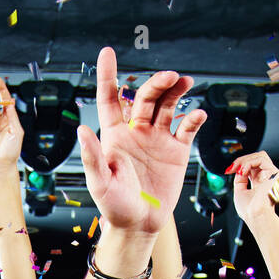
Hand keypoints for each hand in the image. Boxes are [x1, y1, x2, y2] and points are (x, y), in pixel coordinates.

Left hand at [77, 47, 205, 234]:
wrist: (140, 225)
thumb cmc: (115, 207)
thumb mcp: (100, 183)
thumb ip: (92, 157)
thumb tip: (81, 130)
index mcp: (115, 135)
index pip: (110, 98)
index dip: (108, 75)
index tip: (108, 53)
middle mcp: (136, 132)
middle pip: (146, 97)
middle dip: (157, 83)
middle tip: (171, 76)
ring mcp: (157, 139)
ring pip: (167, 105)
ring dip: (176, 91)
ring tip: (186, 82)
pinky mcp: (176, 151)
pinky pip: (186, 128)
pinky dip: (193, 118)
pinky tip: (197, 114)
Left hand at [226, 151, 278, 224]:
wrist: (255, 216)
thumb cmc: (249, 210)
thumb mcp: (239, 191)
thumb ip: (239, 178)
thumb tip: (238, 168)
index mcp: (258, 181)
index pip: (251, 165)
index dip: (240, 164)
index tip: (228, 170)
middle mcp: (266, 177)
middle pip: (256, 157)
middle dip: (241, 160)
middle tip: (232, 168)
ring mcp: (271, 174)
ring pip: (259, 156)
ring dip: (245, 160)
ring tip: (239, 170)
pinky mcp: (274, 173)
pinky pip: (261, 160)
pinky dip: (249, 163)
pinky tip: (243, 171)